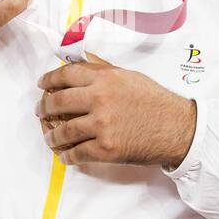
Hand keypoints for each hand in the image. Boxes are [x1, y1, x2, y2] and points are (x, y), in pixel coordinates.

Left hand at [35, 53, 196, 170]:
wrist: (178, 128)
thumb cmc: (157, 101)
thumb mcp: (130, 76)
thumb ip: (104, 71)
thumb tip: (82, 63)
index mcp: (105, 78)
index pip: (67, 74)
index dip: (50, 79)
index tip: (42, 84)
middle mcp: (100, 99)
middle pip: (59, 102)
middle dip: (45, 107)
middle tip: (41, 111)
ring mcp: (102, 125)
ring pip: (64, 130)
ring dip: (52, 135)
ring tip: (50, 137)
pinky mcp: (106, 148)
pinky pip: (77, 153)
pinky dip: (67, 156)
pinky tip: (65, 156)